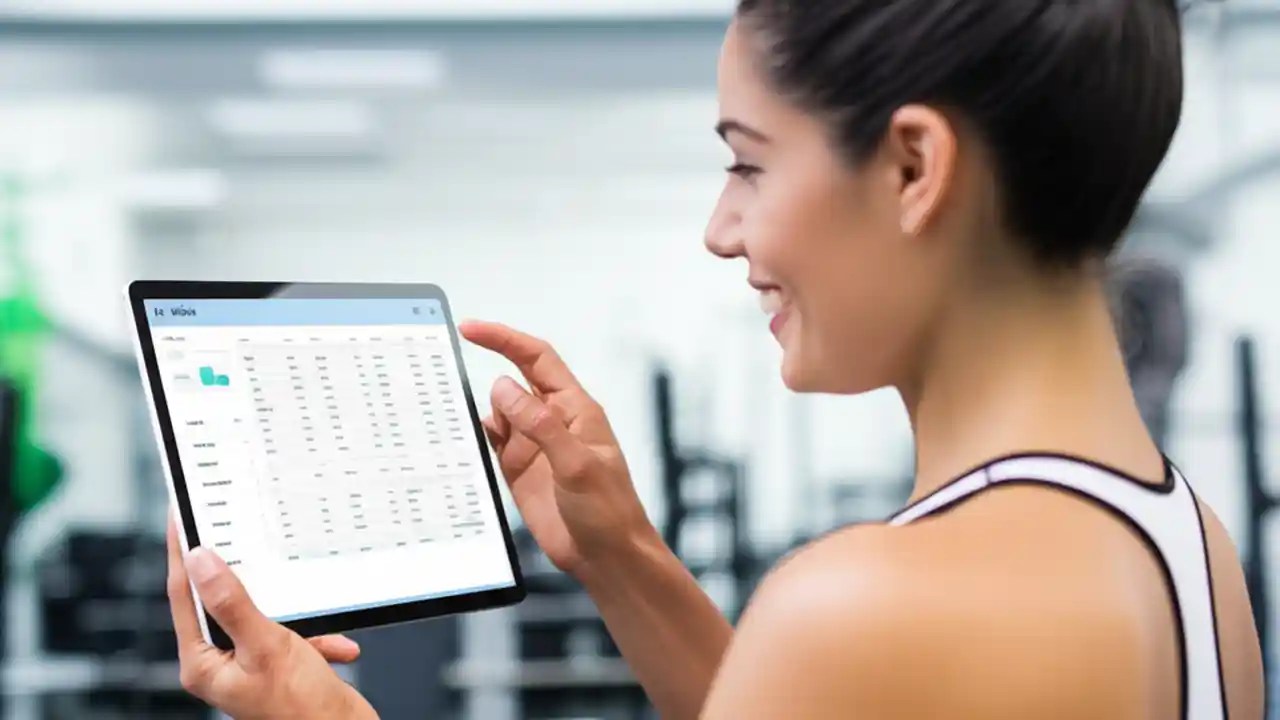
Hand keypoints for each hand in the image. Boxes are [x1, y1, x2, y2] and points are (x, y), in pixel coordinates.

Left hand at [166, 517, 378, 719]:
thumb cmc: (302, 710)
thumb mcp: (266, 645)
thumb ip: (232, 602)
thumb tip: (202, 562)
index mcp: (203, 663)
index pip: (183, 594)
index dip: (182, 552)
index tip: (180, 518)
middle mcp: (220, 664)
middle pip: (219, 600)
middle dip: (239, 574)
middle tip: (235, 531)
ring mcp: (248, 665)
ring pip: (259, 614)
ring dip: (288, 611)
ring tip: (299, 604)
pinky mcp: (277, 665)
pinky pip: (293, 634)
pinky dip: (314, 635)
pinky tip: (333, 645)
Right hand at [460, 320, 655, 577]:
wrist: (607, 558)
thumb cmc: (609, 510)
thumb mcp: (577, 465)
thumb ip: (541, 425)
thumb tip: (504, 387)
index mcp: (574, 410)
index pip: (537, 359)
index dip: (505, 340)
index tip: (472, 330)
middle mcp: (552, 422)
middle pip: (514, 381)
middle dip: (486, 368)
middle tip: (447, 366)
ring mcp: (534, 446)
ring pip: (498, 412)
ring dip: (480, 411)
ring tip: (452, 410)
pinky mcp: (519, 470)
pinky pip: (491, 443)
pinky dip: (476, 437)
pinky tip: (461, 439)